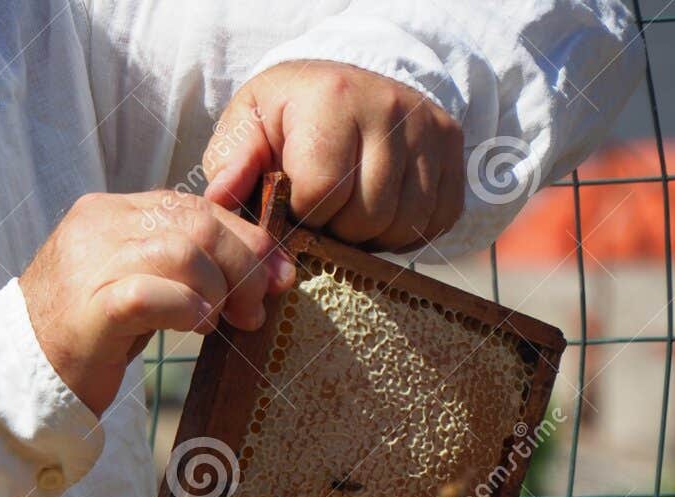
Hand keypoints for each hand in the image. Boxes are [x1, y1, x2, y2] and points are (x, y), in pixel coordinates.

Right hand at [21, 191, 295, 413]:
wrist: (16, 375)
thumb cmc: (82, 337)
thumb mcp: (131, 285)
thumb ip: (177, 266)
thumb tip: (253, 270)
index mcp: (109, 212)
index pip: (193, 205)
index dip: (245, 236)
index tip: (277, 273)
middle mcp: (99, 226)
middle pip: (197, 222)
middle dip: (243, 263)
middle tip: (258, 306)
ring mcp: (91, 263)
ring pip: (182, 251)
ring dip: (219, 289)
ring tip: (221, 322)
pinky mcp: (90, 308)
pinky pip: (153, 293)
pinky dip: (187, 307)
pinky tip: (198, 325)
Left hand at [203, 61, 464, 252]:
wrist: (349, 84)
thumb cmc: (291, 113)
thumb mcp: (250, 124)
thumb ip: (231, 163)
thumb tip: (219, 200)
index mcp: (332, 98)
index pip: (321, 194)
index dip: (303, 216)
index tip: (295, 206)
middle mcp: (390, 107)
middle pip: (366, 216)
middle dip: (337, 229)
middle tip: (324, 213)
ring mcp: (429, 129)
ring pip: (402, 225)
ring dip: (370, 235)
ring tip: (349, 212)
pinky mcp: (454, 151)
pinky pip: (433, 222)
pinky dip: (402, 231)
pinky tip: (380, 209)